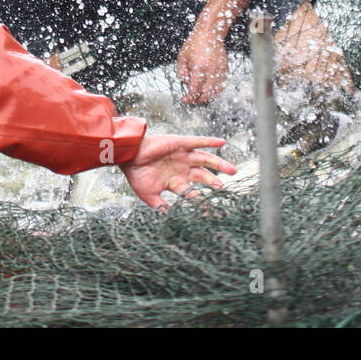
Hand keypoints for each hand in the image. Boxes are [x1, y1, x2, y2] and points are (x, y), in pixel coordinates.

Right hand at [119, 134, 234, 209]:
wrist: (128, 156)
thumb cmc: (136, 174)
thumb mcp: (149, 195)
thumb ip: (160, 206)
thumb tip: (170, 217)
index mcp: (175, 181)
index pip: (192, 193)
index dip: (201, 202)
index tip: (211, 211)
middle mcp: (182, 168)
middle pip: (203, 176)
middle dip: (214, 182)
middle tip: (224, 188)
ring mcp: (182, 156)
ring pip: (205, 160)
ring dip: (219, 164)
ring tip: (232, 170)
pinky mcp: (180, 143)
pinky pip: (198, 142)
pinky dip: (210, 142)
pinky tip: (222, 143)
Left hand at [177, 28, 227, 104]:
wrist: (210, 33)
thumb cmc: (196, 42)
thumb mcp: (182, 56)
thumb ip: (181, 71)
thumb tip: (183, 82)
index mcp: (199, 68)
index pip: (194, 90)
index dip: (189, 98)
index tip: (184, 99)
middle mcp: (211, 71)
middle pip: (206, 94)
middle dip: (197, 100)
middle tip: (191, 99)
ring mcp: (219, 71)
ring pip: (215, 92)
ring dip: (207, 97)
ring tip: (200, 96)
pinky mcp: (225, 69)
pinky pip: (222, 85)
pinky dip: (215, 91)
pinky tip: (209, 90)